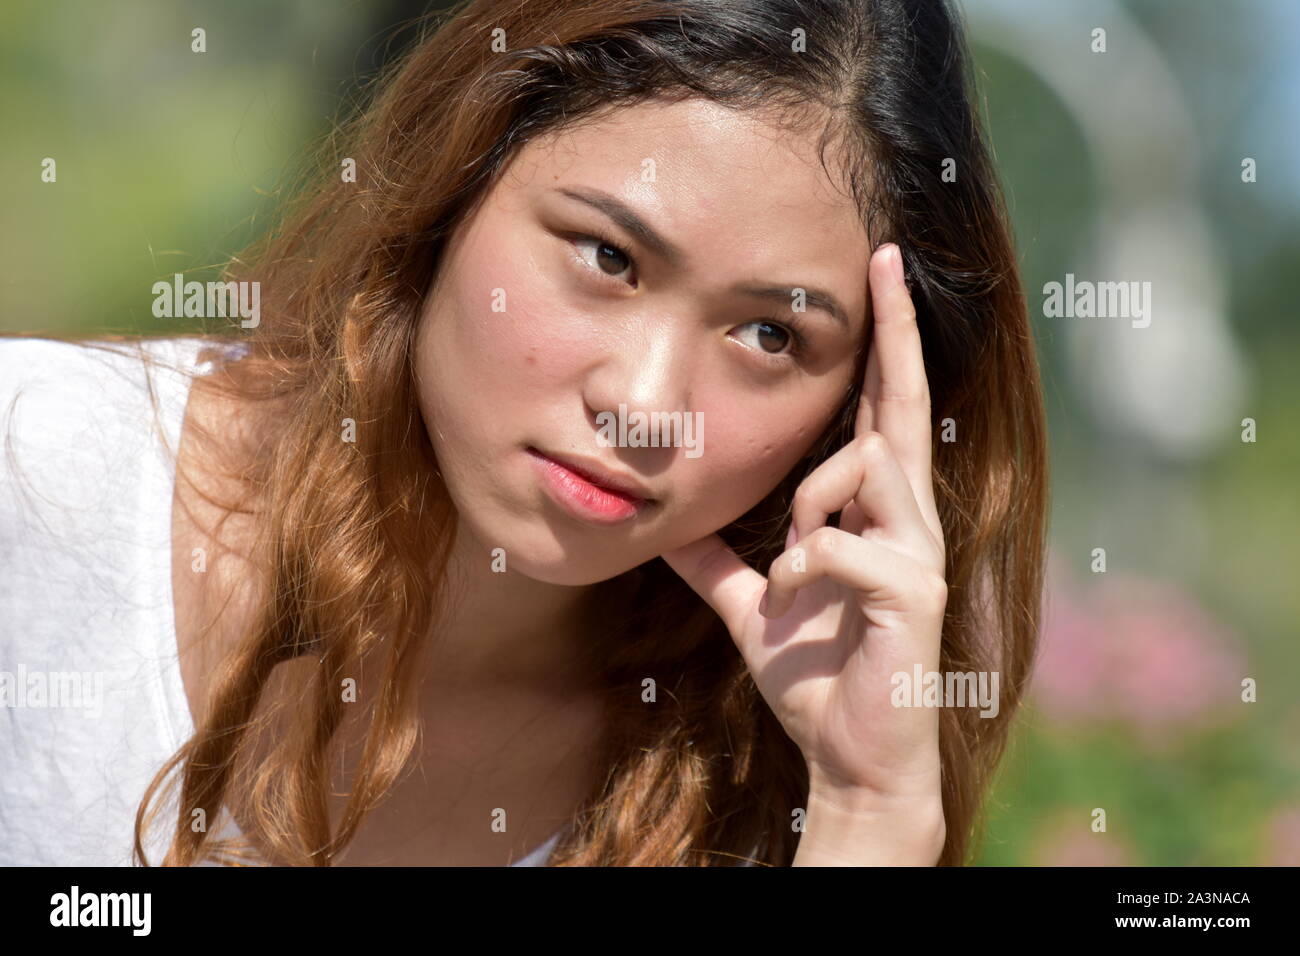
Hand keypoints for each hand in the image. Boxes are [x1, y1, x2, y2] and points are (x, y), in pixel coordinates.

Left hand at [662, 243, 947, 835]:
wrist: (851, 756)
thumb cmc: (817, 677)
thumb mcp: (753, 607)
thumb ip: (719, 565)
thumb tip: (669, 531)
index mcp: (875, 514)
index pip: (882, 412)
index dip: (886, 345)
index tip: (879, 273)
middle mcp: (909, 519)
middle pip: (901, 409)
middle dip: (897, 331)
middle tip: (886, 257)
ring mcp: (917, 553)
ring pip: (861, 469)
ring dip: (805, 510)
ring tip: (788, 571)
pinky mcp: (913, 593)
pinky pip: (838, 545)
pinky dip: (798, 568)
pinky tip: (792, 601)